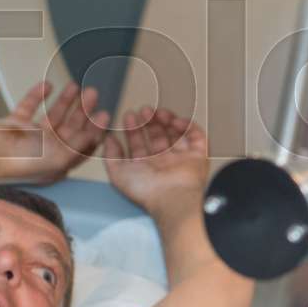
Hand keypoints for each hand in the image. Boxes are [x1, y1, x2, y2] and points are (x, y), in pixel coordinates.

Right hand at [0, 81, 109, 183]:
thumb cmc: (22, 163)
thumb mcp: (59, 158)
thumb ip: (79, 146)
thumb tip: (95, 136)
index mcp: (58, 162)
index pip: (82, 144)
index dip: (95, 130)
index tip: (105, 114)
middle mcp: (46, 149)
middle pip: (70, 127)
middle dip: (82, 111)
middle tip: (94, 93)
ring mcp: (30, 136)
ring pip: (52, 115)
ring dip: (65, 101)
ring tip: (76, 85)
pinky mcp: (15, 123)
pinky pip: (29, 106)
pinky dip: (38, 95)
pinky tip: (48, 85)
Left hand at [103, 107, 209, 226]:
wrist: (172, 197)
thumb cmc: (144, 188)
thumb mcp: (118, 173)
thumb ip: (111, 155)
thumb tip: (109, 139)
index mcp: (146, 168)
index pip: (139, 145)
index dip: (133, 129)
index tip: (129, 115)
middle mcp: (164, 163)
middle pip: (158, 137)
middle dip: (150, 122)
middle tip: (144, 109)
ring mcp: (182, 158)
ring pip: (176, 134)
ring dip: (168, 121)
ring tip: (159, 112)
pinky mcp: (198, 155)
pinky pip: (196, 137)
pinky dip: (188, 126)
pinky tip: (176, 120)